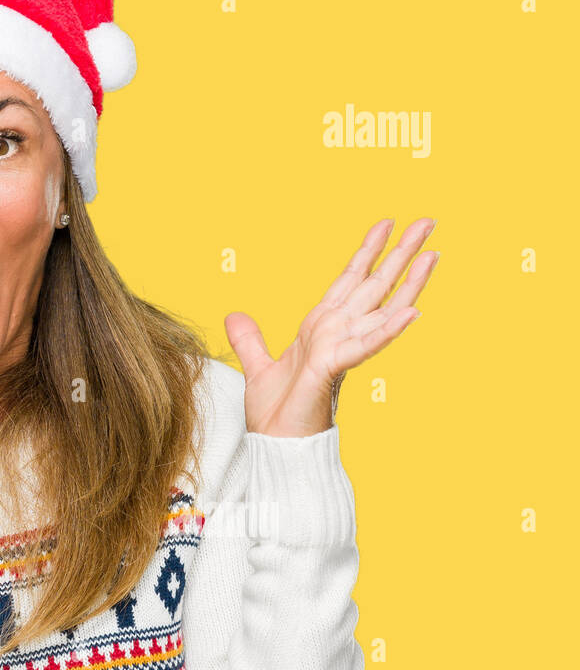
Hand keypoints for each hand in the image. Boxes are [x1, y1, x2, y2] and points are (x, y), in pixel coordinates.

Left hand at [223, 217, 437, 437]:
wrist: (275, 448)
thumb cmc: (276, 415)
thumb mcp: (258, 367)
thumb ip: (251, 340)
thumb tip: (234, 315)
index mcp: (321, 328)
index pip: (349, 281)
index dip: (367, 251)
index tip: (386, 222)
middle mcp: (337, 334)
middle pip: (375, 286)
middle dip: (401, 253)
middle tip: (429, 221)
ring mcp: (339, 351)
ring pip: (381, 310)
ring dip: (408, 283)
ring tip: (434, 254)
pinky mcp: (332, 371)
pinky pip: (363, 345)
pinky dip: (387, 329)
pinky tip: (412, 311)